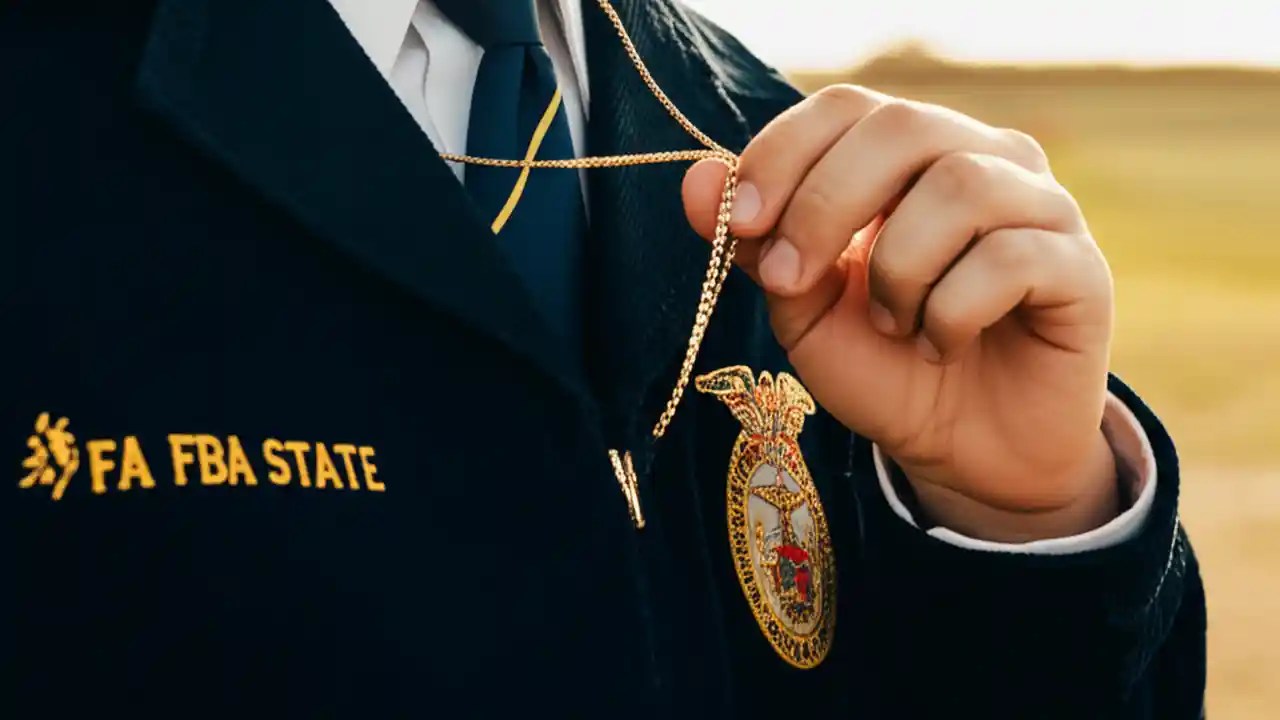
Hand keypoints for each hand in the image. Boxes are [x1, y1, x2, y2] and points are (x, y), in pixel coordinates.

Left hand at [683, 85, 1119, 541]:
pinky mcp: (1081, 267)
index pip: (847, 107)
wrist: (962, 451)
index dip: (785, 152)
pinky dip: (952, 311)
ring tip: (892, 325)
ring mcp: (1039, 207)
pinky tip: (942, 346)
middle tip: (796, 280)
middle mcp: (981, 159)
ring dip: (899, 269)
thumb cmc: (884, 367)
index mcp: (908, 158)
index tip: (740, 223)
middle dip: (827, 204)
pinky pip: (1012, 256)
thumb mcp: (803, 310)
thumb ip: (759, 246)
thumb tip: (697, 180)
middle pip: (903, 126)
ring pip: (962, 186)